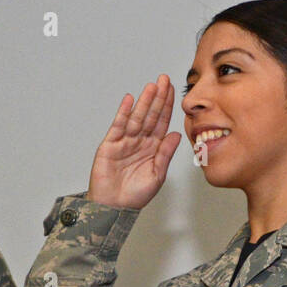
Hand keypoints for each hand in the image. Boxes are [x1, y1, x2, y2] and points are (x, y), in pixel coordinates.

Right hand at [87, 75, 181, 209]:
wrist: (114, 208)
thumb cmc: (134, 196)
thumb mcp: (157, 175)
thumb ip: (165, 154)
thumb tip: (175, 134)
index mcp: (153, 148)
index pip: (162, 122)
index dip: (167, 106)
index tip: (173, 90)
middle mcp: (139, 141)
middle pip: (150, 115)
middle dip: (158, 97)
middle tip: (164, 79)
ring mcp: (124, 142)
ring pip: (136, 117)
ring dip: (144, 101)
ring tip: (151, 86)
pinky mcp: (110, 145)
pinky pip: (118, 126)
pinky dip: (123, 112)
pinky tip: (129, 100)